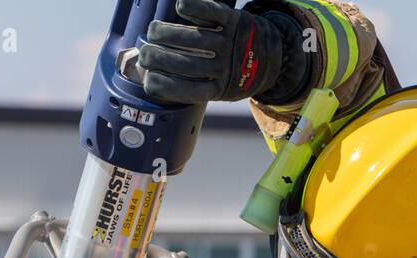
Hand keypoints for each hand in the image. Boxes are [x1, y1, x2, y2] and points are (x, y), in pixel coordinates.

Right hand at [138, 0, 300, 103]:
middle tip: (144, 53)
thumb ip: (191, 85)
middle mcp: (226, 67)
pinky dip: (191, 7)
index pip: (186, 91)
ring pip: (194, 38)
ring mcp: (230, 42)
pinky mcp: (235, 20)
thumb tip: (148, 77)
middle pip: (186, 64)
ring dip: (166, 33)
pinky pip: (210, 11)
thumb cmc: (234, 74)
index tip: (147, 78)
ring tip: (152, 31)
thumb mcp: (218, 89)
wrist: (271, 56)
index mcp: (220, 90)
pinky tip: (179, 7)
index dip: (161, 85)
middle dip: (157, 57)